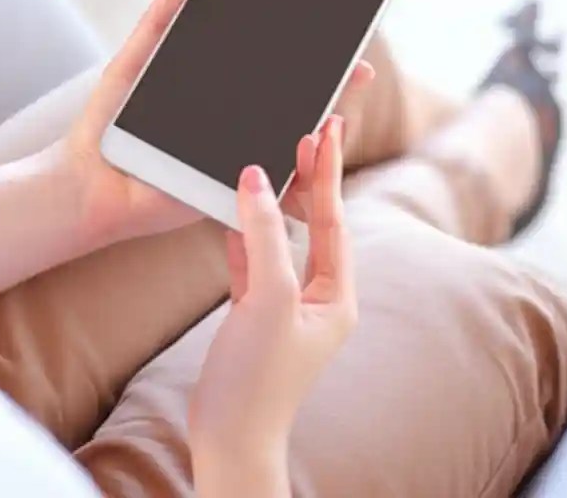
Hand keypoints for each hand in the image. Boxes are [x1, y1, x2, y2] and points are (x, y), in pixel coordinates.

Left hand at [63, 0, 374, 250]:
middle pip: (289, 109)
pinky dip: (294, 173)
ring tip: (339, 111)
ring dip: (320, 133)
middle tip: (358, 70)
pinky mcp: (226, 193)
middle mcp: (229, 131)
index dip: (303, 57)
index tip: (335, 35)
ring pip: (287, 148)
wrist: (84, 183)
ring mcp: (231, 163)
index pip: (269, 74)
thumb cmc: (105, 129)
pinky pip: (268, 184)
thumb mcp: (132, 65)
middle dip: (328, 89)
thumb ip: (157, 25)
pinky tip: (310, 151)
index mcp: (214, 98)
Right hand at [188, 115, 356, 477]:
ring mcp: (286, 309)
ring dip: (275, 204)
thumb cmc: (257, 378)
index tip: (326, 128)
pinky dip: (244, 237)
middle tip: (305, 131)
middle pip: (316, 225)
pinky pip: (253, 265)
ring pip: (282, 242)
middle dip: (309, 181)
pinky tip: (233, 213)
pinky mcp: (254, 320)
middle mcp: (318, 300)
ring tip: (271, 160)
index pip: (335, 220)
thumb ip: (266, 235)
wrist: (229, 439)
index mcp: (337, 296)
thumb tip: (257, 180)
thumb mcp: (268, 298)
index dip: (328, 172)